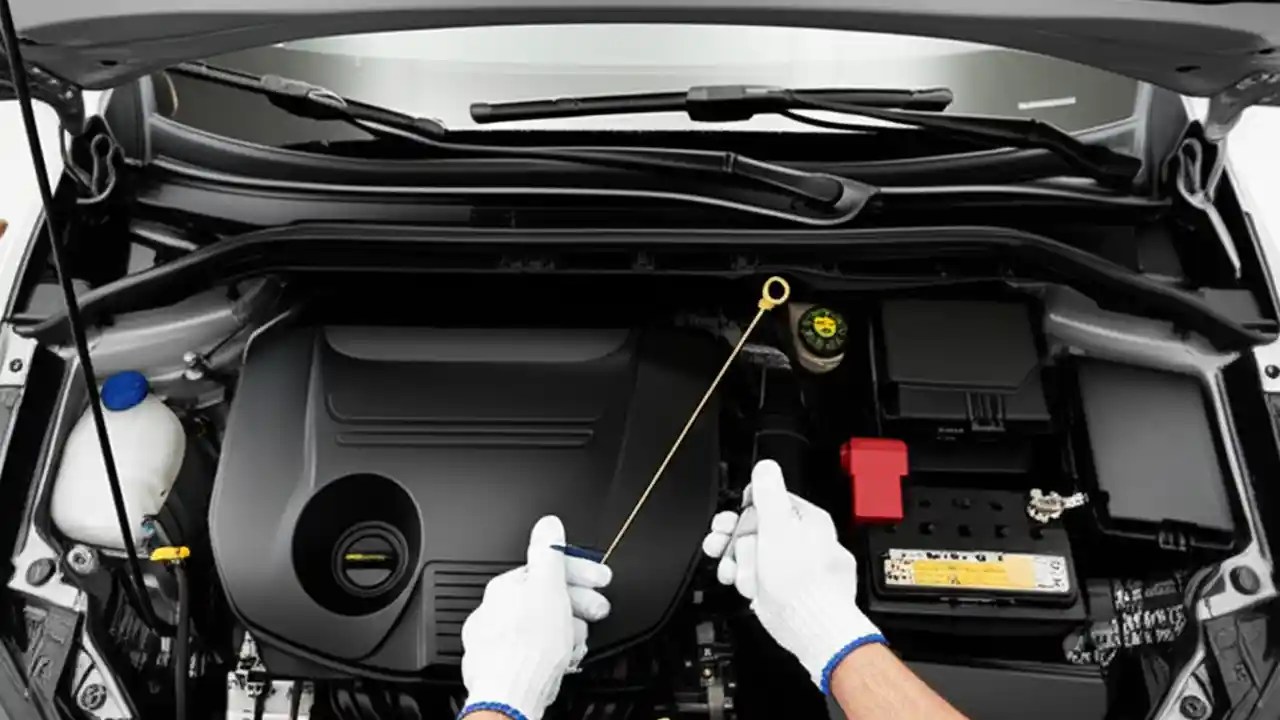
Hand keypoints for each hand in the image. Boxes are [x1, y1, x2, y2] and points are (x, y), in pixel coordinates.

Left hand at [460, 516, 611, 719]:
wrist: (512, 693)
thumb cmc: (528, 644)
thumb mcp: (547, 586)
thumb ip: (549, 552)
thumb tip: (548, 524)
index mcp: (506, 587)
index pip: (548, 570)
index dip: (580, 572)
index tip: (601, 579)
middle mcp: (494, 611)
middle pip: (546, 598)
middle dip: (576, 603)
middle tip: (597, 610)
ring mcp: (496, 640)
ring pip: (542, 627)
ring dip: (567, 630)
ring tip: (576, 641)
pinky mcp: (502, 667)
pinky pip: (534, 651)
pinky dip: (553, 652)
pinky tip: (562, 657)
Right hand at [702, 460, 883, 692]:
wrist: (813, 627)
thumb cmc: (802, 580)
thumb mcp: (778, 527)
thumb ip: (769, 494)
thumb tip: (766, 467)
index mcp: (808, 520)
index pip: (770, 502)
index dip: (744, 511)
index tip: (727, 521)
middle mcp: (805, 542)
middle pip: (759, 529)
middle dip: (734, 538)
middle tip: (718, 543)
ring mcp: (797, 567)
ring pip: (757, 555)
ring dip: (736, 561)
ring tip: (729, 568)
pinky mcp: (788, 590)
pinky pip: (761, 577)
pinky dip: (746, 579)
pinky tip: (739, 582)